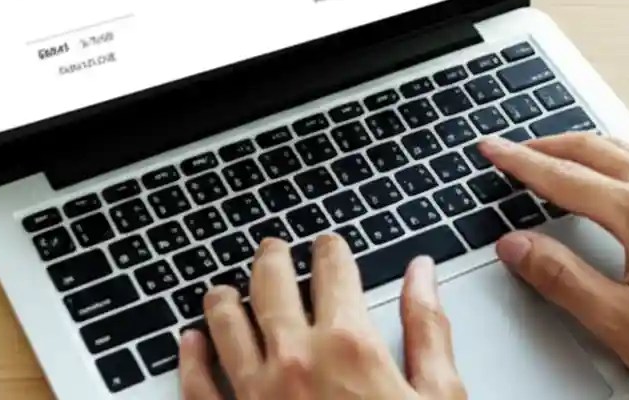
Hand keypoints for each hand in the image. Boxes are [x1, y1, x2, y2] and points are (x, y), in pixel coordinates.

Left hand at [180, 235, 465, 399]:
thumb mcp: (439, 396)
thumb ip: (427, 328)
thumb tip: (421, 275)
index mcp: (351, 344)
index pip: (333, 269)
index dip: (330, 248)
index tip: (328, 243)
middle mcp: (296, 359)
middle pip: (272, 284)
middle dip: (273, 259)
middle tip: (272, 248)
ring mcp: (254, 395)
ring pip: (224, 325)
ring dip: (223, 300)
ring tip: (223, 289)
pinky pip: (197, 385)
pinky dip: (189, 358)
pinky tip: (189, 343)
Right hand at [481, 135, 628, 399]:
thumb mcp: (617, 321)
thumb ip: (560, 277)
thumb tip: (516, 245)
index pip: (563, 176)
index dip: (520, 162)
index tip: (492, 150)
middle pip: (595, 149)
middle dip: (548, 145)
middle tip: (512, 148)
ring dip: (586, 148)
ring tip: (556, 155)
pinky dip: (628, 160)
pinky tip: (622, 176)